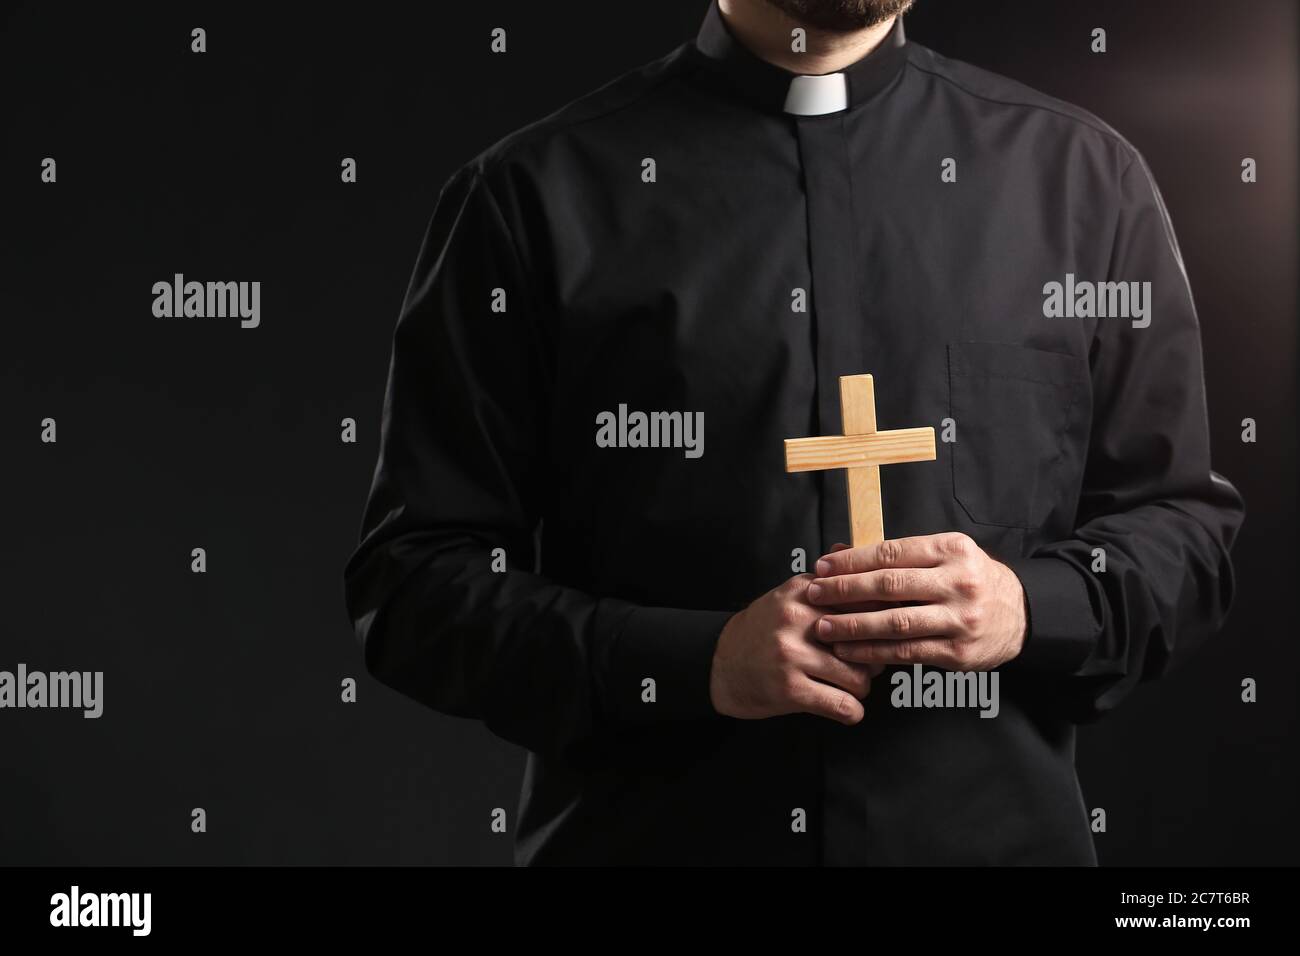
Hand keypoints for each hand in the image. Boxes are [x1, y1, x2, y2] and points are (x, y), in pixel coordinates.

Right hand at [710, 574, 883, 724]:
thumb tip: (849, 551)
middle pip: (865, 640)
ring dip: (862, 687)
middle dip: (874, 657)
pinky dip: (852, 712)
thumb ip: (821, 582)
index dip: (879, 619)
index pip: (861, 601)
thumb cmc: (761, 632)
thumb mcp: (788, 597)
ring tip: (852, 687)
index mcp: (800, 592)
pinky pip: (843, 705)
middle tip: (869, 664)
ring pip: (859, 677)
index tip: (884, 630)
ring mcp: (792, 655)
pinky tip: (847, 709)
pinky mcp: (790, 689)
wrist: (719, 664)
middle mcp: (796, 620)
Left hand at [806, 532, 1026, 670]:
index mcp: (951, 549)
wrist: (1021, 614)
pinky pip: (907, 652)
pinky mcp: (958, 652)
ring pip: (896, 622)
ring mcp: (960, 619)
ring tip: (823, 626)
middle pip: (890, 585)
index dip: (852, 561)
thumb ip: (896, 556)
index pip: (891, 553)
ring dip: (853, 625)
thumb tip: (839, 553)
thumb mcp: (943, 556)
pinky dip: (873, 651)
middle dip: (845, 590)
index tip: (822, 567)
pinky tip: (848, 649)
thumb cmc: (969, 579)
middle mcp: (958, 582)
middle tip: (814, 594)